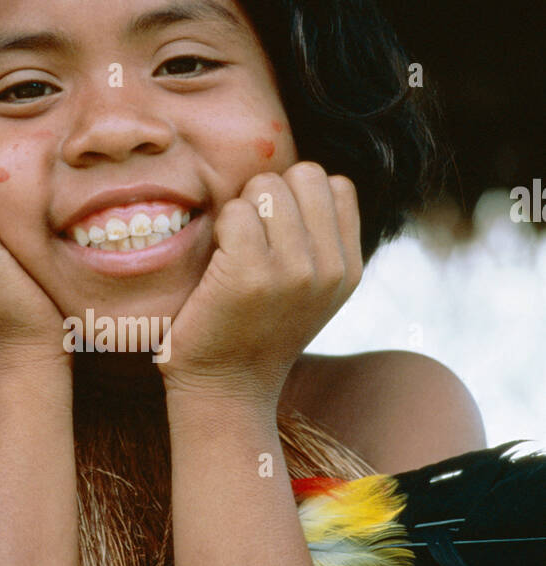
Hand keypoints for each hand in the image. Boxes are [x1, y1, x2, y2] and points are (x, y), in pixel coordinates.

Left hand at [156, 163, 362, 406]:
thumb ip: (317, 240)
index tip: (275, 232)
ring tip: (233, 251)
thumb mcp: (306, 292)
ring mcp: (294, 271)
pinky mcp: (251, 274)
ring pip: (267, 187)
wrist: (225, 392)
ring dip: (241, 210)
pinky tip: (216, 261)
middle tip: (249, 238)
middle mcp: (331, 269)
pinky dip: (220, 227)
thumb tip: (295, 179)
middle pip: (304, 174)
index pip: (335, 184)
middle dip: (269, 194)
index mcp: (349, 270)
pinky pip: (235, 211)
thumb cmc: (252, 334)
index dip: (298, 195)